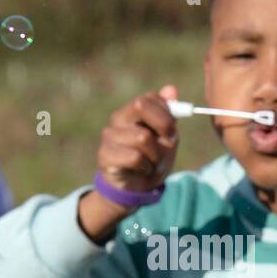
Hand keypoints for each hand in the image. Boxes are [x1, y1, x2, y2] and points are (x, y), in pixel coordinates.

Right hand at [79, 84, 180, 241]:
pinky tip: (140, 170)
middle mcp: (117, 120)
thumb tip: (171, 89)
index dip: (166, 115)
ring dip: (156, 155)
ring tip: (150, 162)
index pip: (149, 98)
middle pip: (140, 106)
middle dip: (162, 128)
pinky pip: (135, 157)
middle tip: (164, 146)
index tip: (170, 133)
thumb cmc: (152, 160)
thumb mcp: (167, 138)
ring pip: (143, 137)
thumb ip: (169, 115)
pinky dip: (145, 167)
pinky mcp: (105, 155)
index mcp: (132, 112)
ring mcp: (108, 137)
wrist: (136, 188)